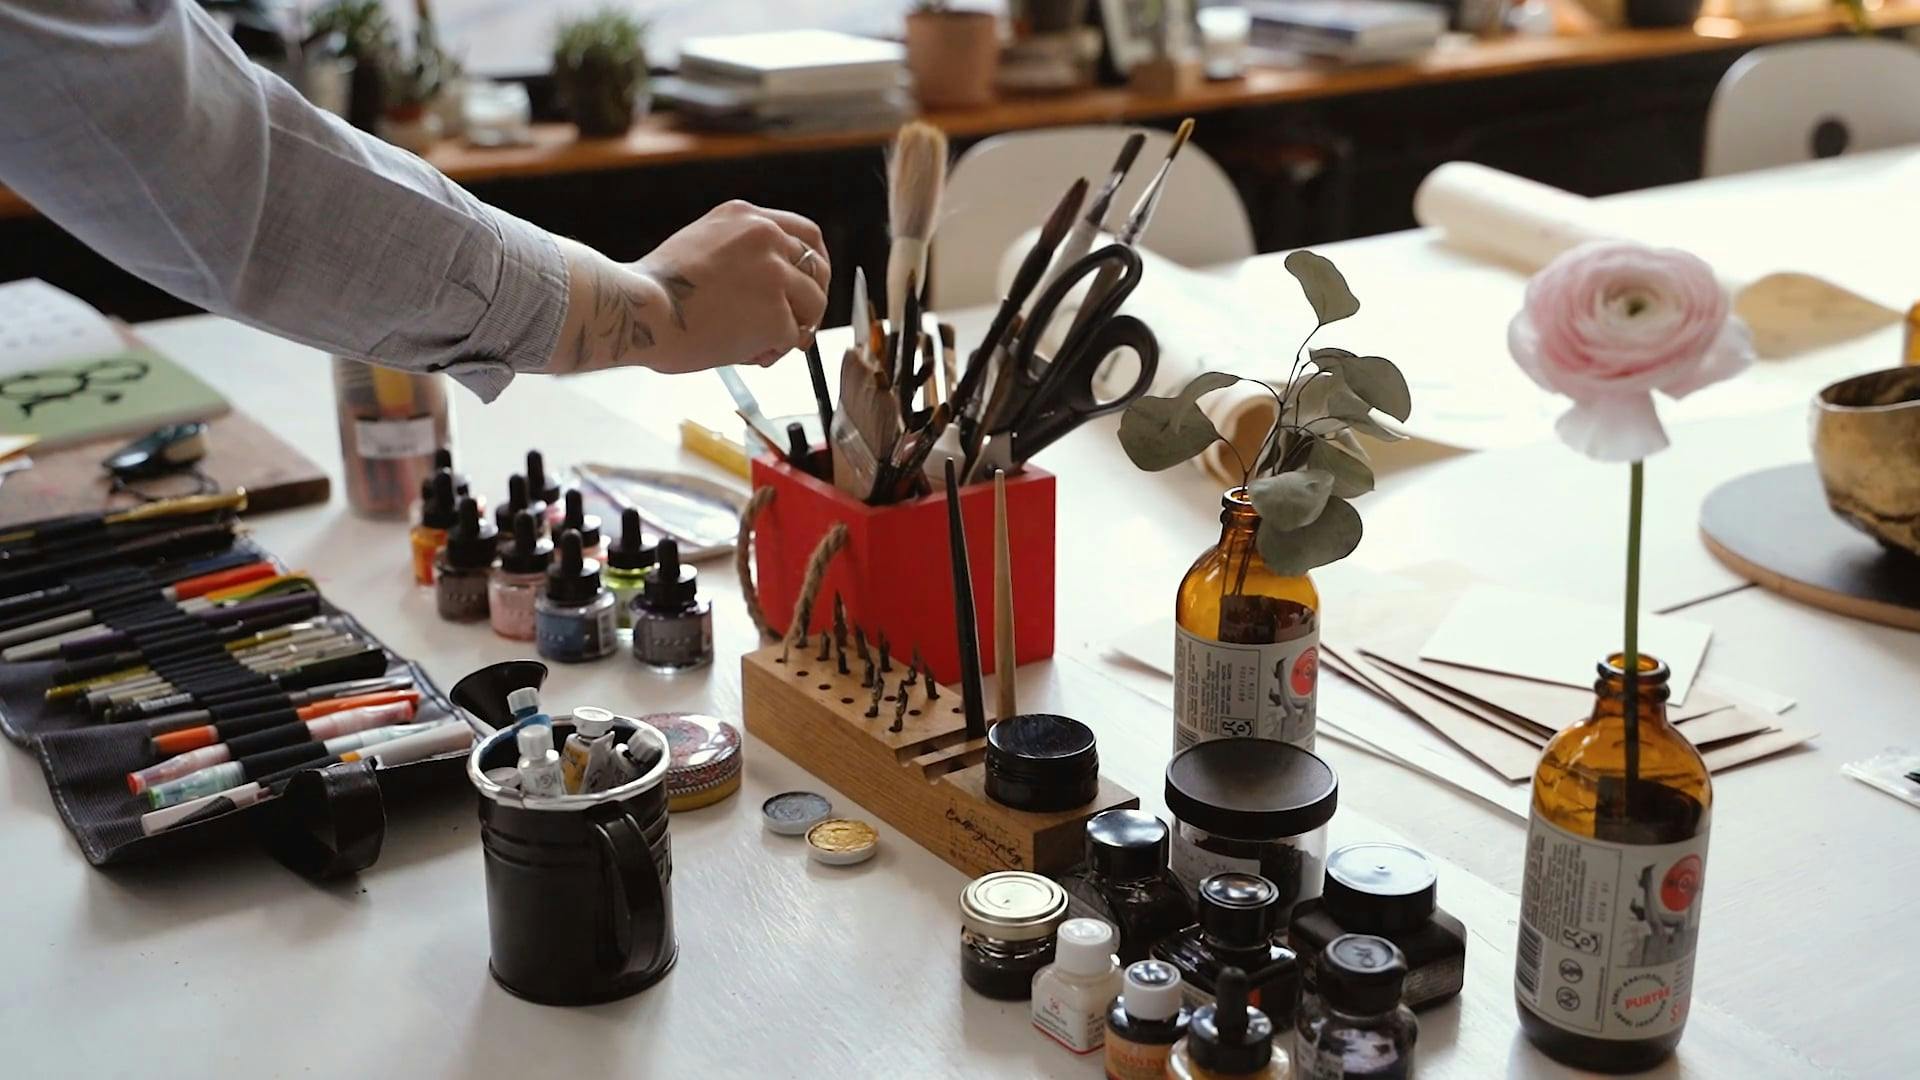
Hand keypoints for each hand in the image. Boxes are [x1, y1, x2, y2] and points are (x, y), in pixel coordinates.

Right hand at [549, 201, 828, 375]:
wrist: (638, 309)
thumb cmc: (655, 289)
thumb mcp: (703, 245)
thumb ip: (741, 255)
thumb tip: (775, 291)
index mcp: (746, 217)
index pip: (807, 234)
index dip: (817, 264)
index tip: (813, 285)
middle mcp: (766, 237)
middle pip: (818, 269)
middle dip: (812, 301)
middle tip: (797, 327)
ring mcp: (774, 275)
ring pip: (812, 305)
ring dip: (792, 330)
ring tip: (758, 346)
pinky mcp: (776, 313)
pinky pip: (790, 337)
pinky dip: (772, 352)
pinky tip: (744, 356)